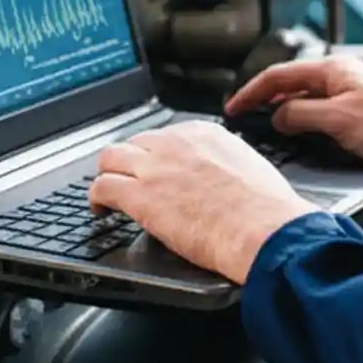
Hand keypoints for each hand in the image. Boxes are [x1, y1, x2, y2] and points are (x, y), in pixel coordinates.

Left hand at [89, 121, 317, 283]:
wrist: (262, 229)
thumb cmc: (266, 209)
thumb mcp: (250, 167)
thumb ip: (227, 162)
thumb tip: (223, 175)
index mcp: (204, 134)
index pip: (166, 134)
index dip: (157, 154)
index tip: (158, 169)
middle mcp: (175, 143)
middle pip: (135, 143)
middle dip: (130, 162)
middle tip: (131, 181)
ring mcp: (154, 167)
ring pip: (110, 158)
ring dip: (108, 175)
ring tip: (109, 193)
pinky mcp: (139, 196)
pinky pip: (101, 187)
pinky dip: (96, 198)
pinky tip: (101, 211)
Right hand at [227, 55, 362, 161]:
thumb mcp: (336, 120)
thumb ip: (301, 116)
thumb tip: (278, 116)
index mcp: (331, 70)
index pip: (279, 76)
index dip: (251, 92)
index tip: (234, 106)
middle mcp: (340, 75)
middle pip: (291, 84)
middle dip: (265, 99)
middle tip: (246, 115)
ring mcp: (351, 90)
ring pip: (307, 97)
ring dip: (286, 110)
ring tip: (269, 126)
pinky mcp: (360, 107)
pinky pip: (322, 108)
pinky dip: (305, 118)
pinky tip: (304, 132)